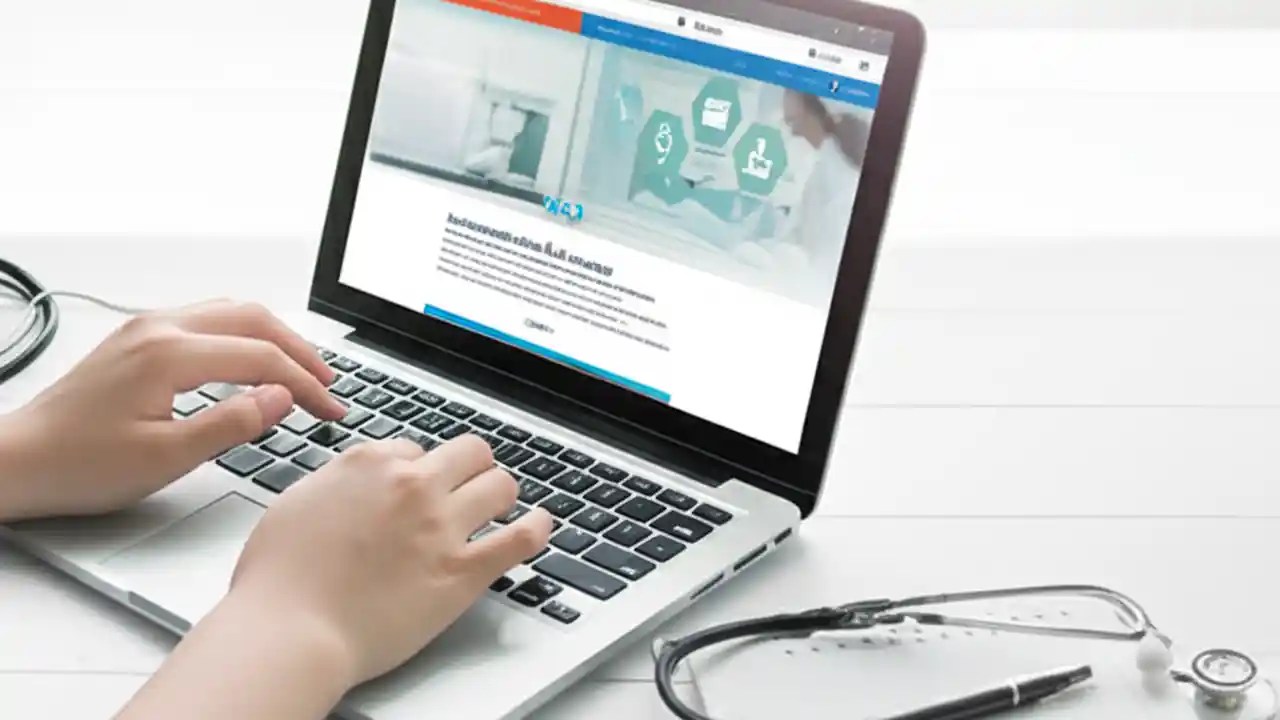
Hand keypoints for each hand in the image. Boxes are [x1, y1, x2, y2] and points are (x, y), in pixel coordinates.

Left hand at [0, 300, 345, 520]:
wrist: (17, 462)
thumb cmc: (79, 465)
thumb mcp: (166, 458)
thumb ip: (232, 424)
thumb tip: (281, 398)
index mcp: (168, 353)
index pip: (261, 356)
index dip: (305, 384)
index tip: (330, 410)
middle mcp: (158, 327)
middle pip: (253, 318)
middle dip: (299, 351)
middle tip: (329, 385)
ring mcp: (146, 328)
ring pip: (231, 313)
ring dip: (274, 338)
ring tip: (301, 372)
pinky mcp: (138, 339)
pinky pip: (207, 321)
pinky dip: (244, 338)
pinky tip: (254, 365)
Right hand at [228, 436, 552, 685]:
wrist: (289, 631)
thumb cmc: (278, 580)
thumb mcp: (297, 503)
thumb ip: (338, 483)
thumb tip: (359, 480)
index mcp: (370, 463)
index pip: (415, 450)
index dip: (416, 471)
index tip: (414, 491)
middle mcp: (412, 485)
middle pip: (469, 452)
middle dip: (469, 468)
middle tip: (467, 487)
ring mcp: (442, 526)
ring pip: (500, 485)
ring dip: (500, 494)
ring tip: (497, 508)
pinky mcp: (463, 571)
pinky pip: (521, 538)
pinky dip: (538, 528)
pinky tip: (540, 524)